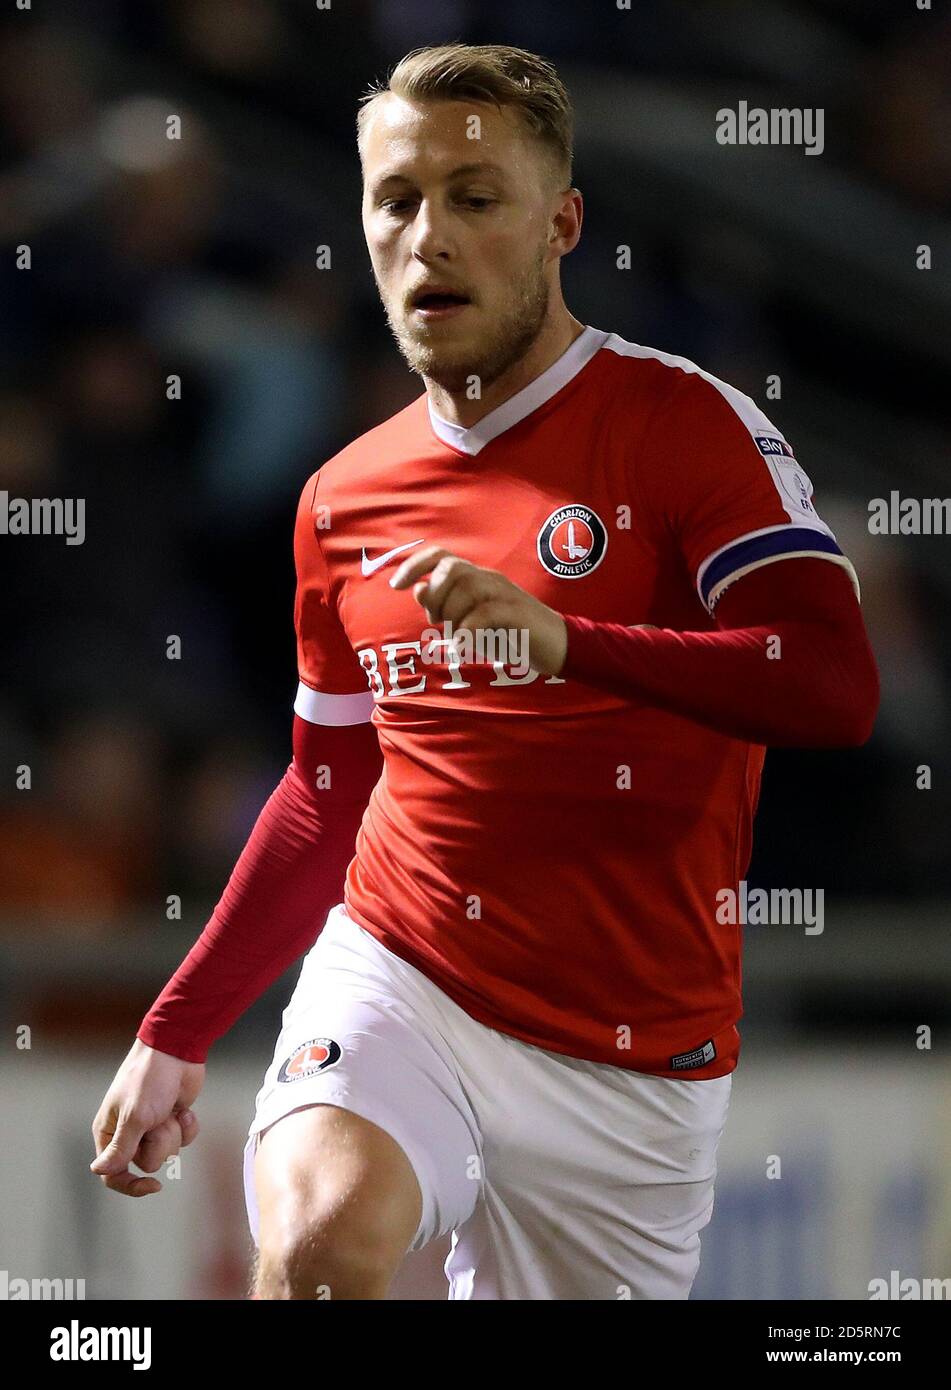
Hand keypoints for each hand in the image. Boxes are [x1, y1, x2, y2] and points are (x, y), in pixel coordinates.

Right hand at [90, 1039, 204, 1196]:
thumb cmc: (148, 1078)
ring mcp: (152, 1126)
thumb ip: (119, 1149)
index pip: (112, 1173)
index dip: (130, 1185)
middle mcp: (129, 1132)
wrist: (177, 1050)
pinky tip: (183, 1109)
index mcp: (109, 1132)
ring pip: (168, 1152)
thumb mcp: (134, 1117)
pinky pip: (184, 1139)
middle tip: (158, 1119)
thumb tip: (98, 1172)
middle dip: (159, 1143)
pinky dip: (187, 1126)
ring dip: (173, 1132)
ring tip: (170, 1110)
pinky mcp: (173, 1118)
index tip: (152, 1185)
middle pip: (146, 1163)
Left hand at [389, 545, 567, 676]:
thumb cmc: (511, 634)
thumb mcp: (471, 621)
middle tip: (439, 621)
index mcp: (476, 577)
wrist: (557, 644)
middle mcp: (489, 579)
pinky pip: (483, 613)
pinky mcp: (516, 613)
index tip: (395, 584)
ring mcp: (504, 593)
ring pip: (466, 589)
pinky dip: (467, 632)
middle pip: (451, 569)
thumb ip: (445, 605)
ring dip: (453, 616)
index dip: (415, 564)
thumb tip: (418, 588)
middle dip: (436, 596)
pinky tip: (464, 647)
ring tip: (458, 638)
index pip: (441, 556)